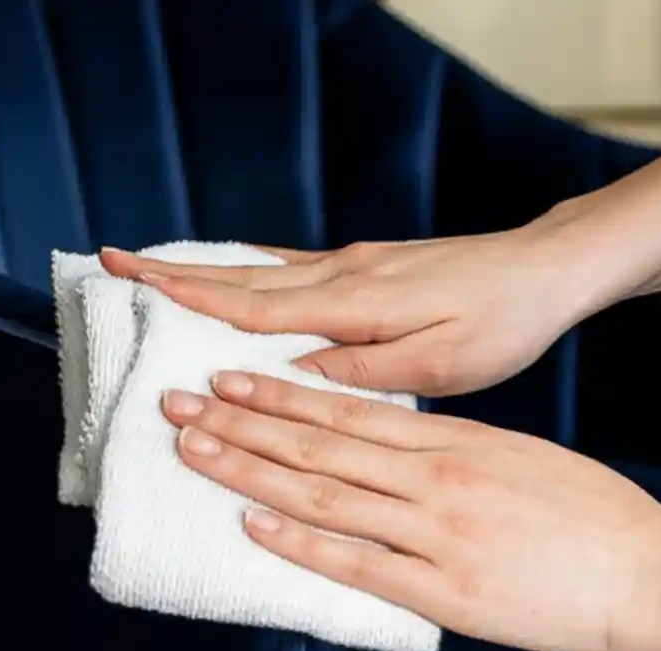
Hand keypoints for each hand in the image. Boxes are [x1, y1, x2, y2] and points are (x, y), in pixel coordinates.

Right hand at [101, 226, 602, 396]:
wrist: (547, 270)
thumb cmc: (501, 322)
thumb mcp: (437, 362)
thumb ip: (360, 370)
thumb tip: (290, 378)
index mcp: (352, 302)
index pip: (250, 302)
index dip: (186, 297)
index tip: (129, 282)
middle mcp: (342, 274)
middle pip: (241, 274)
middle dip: (174, 272)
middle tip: (114, 263)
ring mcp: (354, 263)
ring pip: (261, 267)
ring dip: (204, 270)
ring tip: (155, 272)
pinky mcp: (369, 265)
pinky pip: (291, 267)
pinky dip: (249, 271)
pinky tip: (238, 275)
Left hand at [160, 372, 660, 650]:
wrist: (654, 573)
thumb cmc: (593, 514)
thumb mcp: (518, 456)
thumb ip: (452, 448)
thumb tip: (395, 440)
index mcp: (456, 440)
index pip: (348, 409)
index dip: (279, 393)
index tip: (228, 377)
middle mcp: (437, 477)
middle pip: (319, 444)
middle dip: (241, 422)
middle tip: (178, 403)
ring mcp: (438, 533)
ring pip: (325, 495)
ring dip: (250, 470)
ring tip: (194, 450)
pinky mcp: (446, 591)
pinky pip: (358, 563)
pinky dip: (300, 544)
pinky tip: (252, 524)